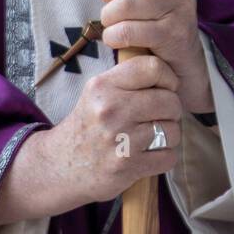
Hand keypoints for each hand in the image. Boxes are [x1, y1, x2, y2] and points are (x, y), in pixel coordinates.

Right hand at [0, 54, 182, 221]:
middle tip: (163, 115)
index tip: (167, 87)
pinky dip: (165, 157)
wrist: (61, 165)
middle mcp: (111, 110)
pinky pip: (168, 157)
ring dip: (170, 135)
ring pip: (172, 130)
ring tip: (157, 135)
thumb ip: (125, 78)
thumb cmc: (87, 125)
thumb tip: (163, 67)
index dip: (168, 77)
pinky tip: (153, 154)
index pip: (152, 67)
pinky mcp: (127, 167)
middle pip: (169, 100)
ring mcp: (120, 140)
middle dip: (173, 109)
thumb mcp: (96, 92)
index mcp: (104, 86)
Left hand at [90, 0, 212, 113]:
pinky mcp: (174, 34)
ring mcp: (181, 6)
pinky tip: (115, 37)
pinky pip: (128, 30)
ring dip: (108, 17)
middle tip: (108, 1)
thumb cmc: (153, 14)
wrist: (180, 57)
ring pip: (124, 4)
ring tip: (111, 22)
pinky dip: (113, 35)